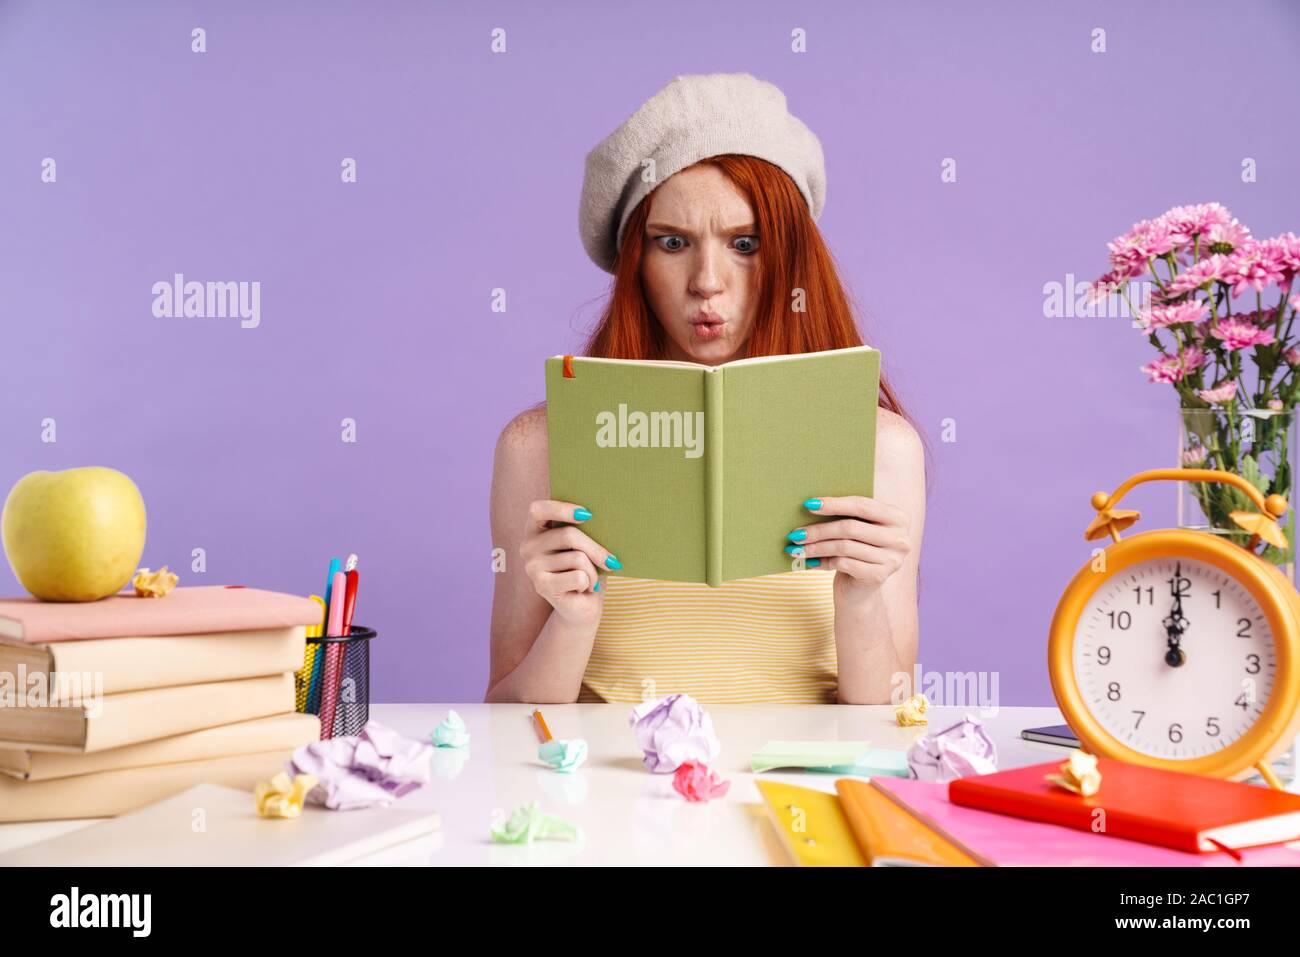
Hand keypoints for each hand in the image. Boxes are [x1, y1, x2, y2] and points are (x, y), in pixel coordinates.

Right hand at [519, 500, 619, 626]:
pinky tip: (582, 589)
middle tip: (612, 561)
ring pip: (577, 558)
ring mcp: (532, 567)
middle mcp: (528, 547)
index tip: (588, 514)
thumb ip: (585, 530)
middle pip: (568, 535)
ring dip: (593, 571)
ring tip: (589, 579)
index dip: (562, 509)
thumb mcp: (584, 546)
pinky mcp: (542, 586)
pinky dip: (589, 583)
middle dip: (596, 548)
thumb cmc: (585, 570)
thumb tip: (606, 520)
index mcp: (535, 530)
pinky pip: (579, 576)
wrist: (581, 608)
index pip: (539, 510)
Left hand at [787, 495, 911, 591]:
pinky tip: (809, 562)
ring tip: (796, 548)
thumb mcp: (856, 530)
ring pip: (844, 547)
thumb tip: (810, 504)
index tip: (809, 504)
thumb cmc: (855, 552)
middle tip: (795, 533)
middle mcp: (900, 538)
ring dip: (816, 547)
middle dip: (819, 530)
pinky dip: (822, 561)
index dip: (834, 504)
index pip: (862, 505)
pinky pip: (843, 563)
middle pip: (851, 527)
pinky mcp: (878, 577)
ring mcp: (892, 559)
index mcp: (897, 518)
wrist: (860, 591)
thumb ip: (845, 515)